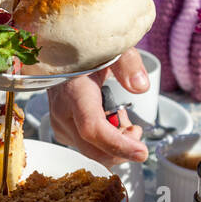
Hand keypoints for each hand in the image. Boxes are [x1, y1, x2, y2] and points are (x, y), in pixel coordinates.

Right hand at [47, 49, 149, 165]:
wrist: (60, 56)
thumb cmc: (86, 53)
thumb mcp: (112, 49)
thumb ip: (128, 63)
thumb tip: (140, 86)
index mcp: (74, 92)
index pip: (92, 128)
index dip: (118, 144)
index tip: (141, 152)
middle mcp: (62, 112)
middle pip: (92, 148)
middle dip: (122, 149)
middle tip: (136, 130)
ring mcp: (59, 123)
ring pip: (90, 151)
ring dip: (114, 145)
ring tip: (124, 121)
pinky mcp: (61, 129)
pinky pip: (85, 146)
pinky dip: (104, 144)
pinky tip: (110, 124)